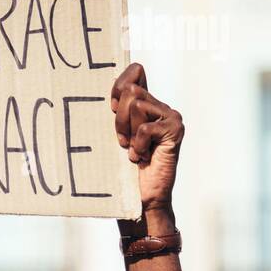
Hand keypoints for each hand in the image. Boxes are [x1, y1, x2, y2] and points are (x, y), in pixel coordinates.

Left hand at [111, 62, 183, 217]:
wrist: (141, 199)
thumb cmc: (124, 170)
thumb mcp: (114, 135)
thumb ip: (114, 112)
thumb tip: (95, 89)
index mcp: (146, 104)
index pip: (135, 71)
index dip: (119, 86)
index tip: (112, 108)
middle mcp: (160, 106)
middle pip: (131, 90)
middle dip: (120, 119)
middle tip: (123, 142)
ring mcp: (170, 117)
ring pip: (137, 106)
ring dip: (128, 133)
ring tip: (135, 151)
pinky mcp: (175, 130)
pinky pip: (145, 128)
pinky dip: (138, 145)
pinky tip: (142, 158)